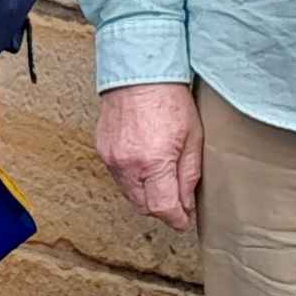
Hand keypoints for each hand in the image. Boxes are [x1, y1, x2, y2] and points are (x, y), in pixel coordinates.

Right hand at [97, 81, 203, 231]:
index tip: (185, 221)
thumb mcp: (193, 138)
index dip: (177, 220)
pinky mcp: (103, 151)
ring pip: (130, 194)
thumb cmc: (169, 100)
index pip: (163, 208)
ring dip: (146, 195)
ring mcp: (112, 159)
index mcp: (153, 163)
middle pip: (144, 207)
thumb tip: (186, 204)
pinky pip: (119, 177)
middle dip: (161, 208)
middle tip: (177, 202)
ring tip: (162, 180)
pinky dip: (133, 179)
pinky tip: (145, 165)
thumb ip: (189, 175)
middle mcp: (128, 165)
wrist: (139, 73)